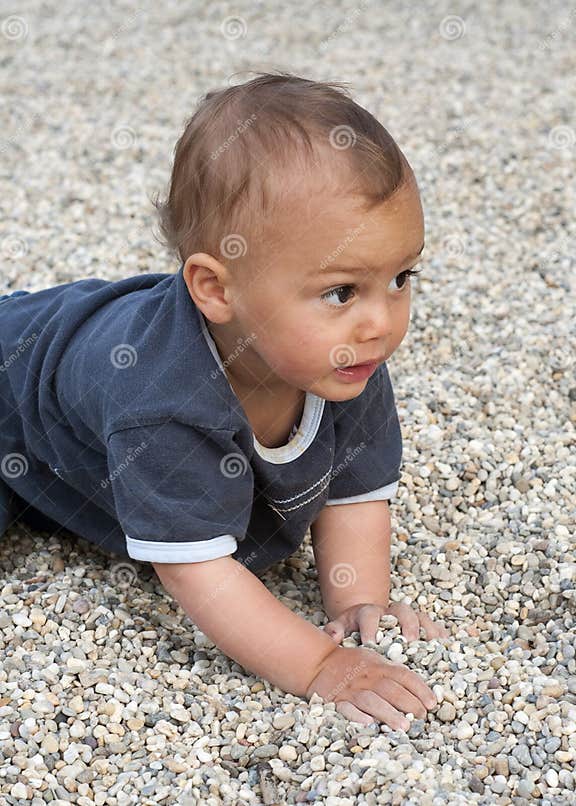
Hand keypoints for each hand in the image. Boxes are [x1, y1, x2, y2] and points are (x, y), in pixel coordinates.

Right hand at [305, 644, 437, 728]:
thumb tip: (418, 691)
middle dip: (409, 703)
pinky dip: (357, 716)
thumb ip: (392, 672)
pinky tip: (369, 724)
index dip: (419, 688)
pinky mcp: (336, 701)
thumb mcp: (373, 659)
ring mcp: (351, 690)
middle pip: (390, 688)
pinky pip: (346, 709)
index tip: (432, 703)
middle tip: (422, 717)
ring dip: (388, 713)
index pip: (403, 675)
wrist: (319, 662)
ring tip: (403, 727)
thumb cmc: (352, 663)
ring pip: (371, 700)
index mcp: (378, 666)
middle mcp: (367, 677)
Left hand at [323, 601, 448, 644]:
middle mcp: (391, 612)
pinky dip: (441, 635)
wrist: (368, 620)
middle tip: (409, 640)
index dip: (370, 628)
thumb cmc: (354, 628)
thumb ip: (335, 630)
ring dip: (428, 629)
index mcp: (370, 613)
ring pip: (421, 617)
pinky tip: (448, 646)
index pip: (370, 616)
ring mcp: (409, 617)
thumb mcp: (342, 626)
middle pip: (401, 612)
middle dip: (406, 625)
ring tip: (434, 644)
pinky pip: (434, 627)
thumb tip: (332, 635)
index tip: (370, 642)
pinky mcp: (422, 625)